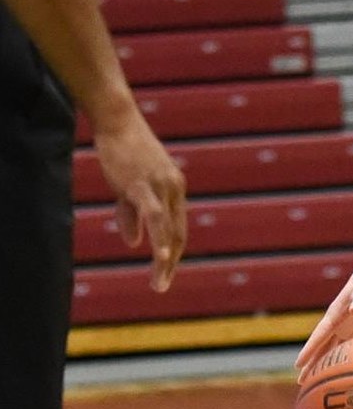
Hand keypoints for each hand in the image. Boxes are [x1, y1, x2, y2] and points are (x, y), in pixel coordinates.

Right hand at [93, 115, 186, 291]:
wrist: (117, 121)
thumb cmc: (122, 152)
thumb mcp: (127, 187)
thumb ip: (131, 215)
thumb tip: (134, 243)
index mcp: (174, 191)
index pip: (178, 229)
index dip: (172, 253)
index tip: (164, 274)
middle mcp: (175, 190)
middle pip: (178, 234)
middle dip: (171, 263)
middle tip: (161, 286)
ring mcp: (162, 187)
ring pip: (170, 229)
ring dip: (165, 259)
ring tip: (160, 281)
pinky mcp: (145, 184)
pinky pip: (155, 216)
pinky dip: (159, 237)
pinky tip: (159, 256)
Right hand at [295, 261, 352, 375]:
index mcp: (336, 315)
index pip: (319, 336)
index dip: (309, 351)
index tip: (297, 365)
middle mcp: (341, 322)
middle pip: (323, 347)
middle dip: (312, 364)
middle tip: (301, 382)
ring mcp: (352, 325)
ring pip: (336, 349)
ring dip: (327, 363)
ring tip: (319, 379)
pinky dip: (349, 357)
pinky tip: (347, 368)